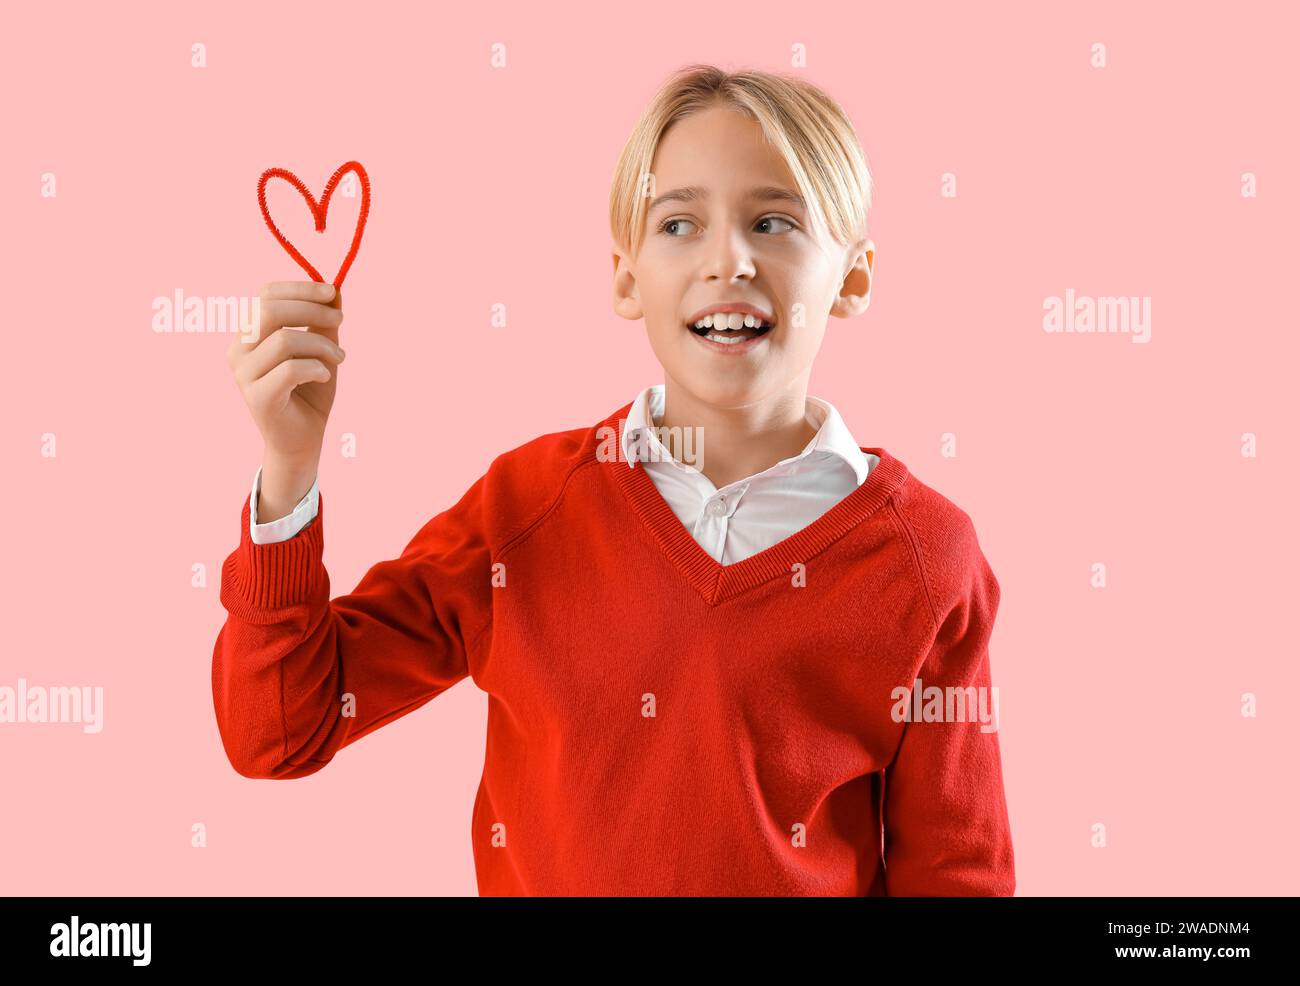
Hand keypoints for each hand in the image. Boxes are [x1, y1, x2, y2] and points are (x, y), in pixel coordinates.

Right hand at [226, 280, 346, 468]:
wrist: (303, 439)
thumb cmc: (310, 392)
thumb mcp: (321, 350)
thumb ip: (323, 322)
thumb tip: (335, 290)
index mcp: (249, 334)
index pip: (266, 296)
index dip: (300, 289)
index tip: (332, 291)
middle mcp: (238, 350)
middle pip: (269, 311)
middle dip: (311, 309)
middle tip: (340, 319)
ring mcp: (244, 375)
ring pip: (284, 340)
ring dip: (321, 344)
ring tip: (339, 357)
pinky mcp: (257, 397)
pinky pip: (290, 369)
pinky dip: (316, 367)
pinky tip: (324, 375)